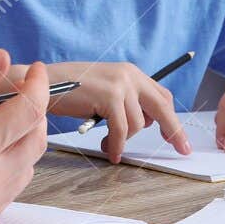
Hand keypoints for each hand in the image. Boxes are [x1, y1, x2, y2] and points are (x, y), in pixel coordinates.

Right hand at [0, 49, 50, 223]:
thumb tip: (6, 59)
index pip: (31, 110)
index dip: (39, 85)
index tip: (37, 71)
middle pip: (37, 141)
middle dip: (33, 112)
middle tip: (13, 95)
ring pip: (26, 168)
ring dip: (19, 141)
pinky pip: (7, 191)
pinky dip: (4, 168)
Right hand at [48, 61, 190, 162]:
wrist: (42, 84)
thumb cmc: (70, 91)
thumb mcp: (104, 91)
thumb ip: (126, 101)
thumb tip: (146, 123)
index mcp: (130, 72)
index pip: (162, 96)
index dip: (171, 118)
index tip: (177, 137)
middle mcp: (129, 74)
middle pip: (162, 107)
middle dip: (174, 130)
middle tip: (182, 149)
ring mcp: (120, 84)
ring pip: (137, 124)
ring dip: (124, 140)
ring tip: (108, 144)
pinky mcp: (109, 96)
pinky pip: (121, 130)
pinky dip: (117, 145)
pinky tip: (110, 151)